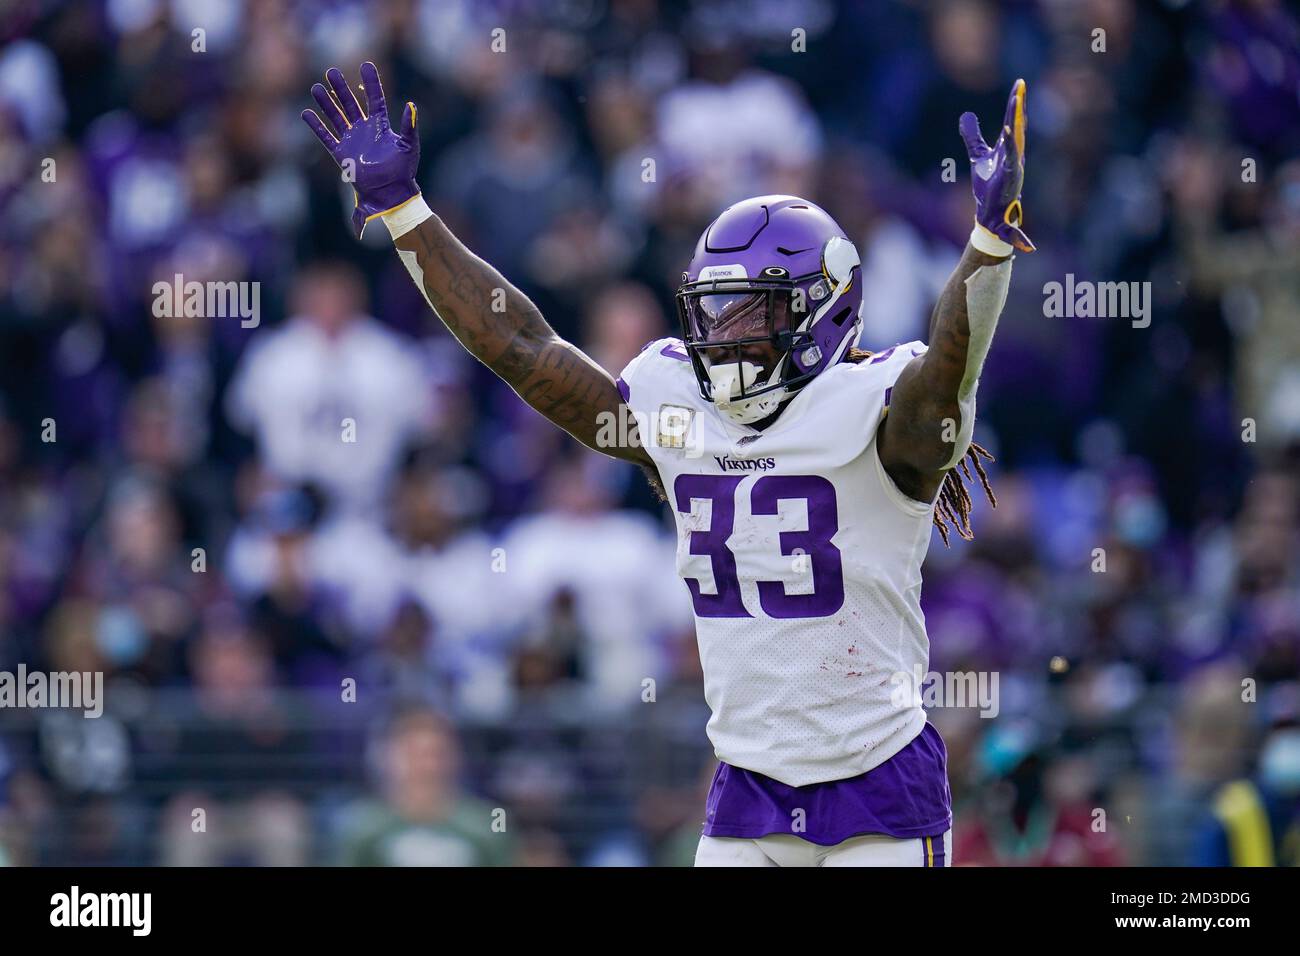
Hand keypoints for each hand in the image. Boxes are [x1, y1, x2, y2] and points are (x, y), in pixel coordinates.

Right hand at [301, 61, 419, 237]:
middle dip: (340, 88)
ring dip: (326, 103)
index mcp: (381, 127)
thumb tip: (411, 104)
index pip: (374, 99)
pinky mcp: (342, 154)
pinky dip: (316, 126)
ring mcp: (352, 141)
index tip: (366, 65)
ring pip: (336, 116)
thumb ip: (409, 126)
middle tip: (330, 71)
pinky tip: (306, 113)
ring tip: (316, 87)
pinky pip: (326, 137)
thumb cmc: (403, 171)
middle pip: (350, 104)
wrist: (391, 193)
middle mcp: (364, 131)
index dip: (371, 83)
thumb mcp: (408, 146)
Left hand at [960, 79, 1034, 252]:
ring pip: (1017, 136)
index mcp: (1008, 146)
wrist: (991, 213)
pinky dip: (1011, 142)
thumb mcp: (978, 155)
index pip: (1013, 120)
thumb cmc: (989, 185)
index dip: (1015, 102)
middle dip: (1018, 104)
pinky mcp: (1010, 174)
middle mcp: (1015, 152)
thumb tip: (966, 115)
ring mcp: (1014, 162)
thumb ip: (973, 137)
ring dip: (1017, 117)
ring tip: (1017, 99)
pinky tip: (1009, 128)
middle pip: (1017, 123)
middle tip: (1020, 84)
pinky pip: (1011, 155)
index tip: (1019, 83)